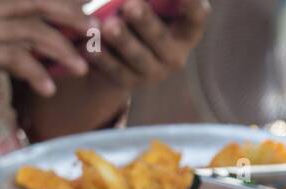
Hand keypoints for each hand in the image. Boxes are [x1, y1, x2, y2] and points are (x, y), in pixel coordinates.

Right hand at [0, 0, 91, 97]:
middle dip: (74, 18)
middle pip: (45, 4)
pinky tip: (50, 88)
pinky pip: (18, 59)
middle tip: (97, 34)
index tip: (88, 15)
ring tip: (81, 68)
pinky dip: (38, 74)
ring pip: (37, 32)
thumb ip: (3, 31)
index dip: (65, 2)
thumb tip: (32, 43)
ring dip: (63, 51)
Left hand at [84, 0, 207, 91]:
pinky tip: (89, 46)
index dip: (192, 4)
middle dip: (145, 22)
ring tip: (107, 26)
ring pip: (137, 57)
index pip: (197, 14)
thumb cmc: (145, 13)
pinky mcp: (131, 83)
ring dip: (122, 41)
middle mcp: (177, 54)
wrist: (126, 47)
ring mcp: (155, 72)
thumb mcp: (154, 5)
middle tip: (131, 5)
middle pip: (161, 38)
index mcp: (190, 27)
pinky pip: (116, 72)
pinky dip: (101, 59)